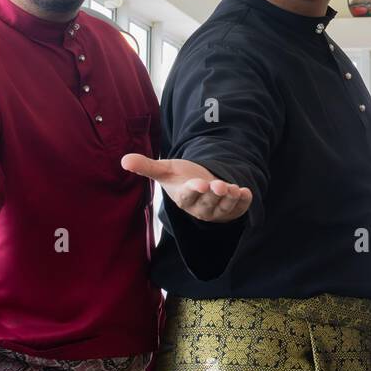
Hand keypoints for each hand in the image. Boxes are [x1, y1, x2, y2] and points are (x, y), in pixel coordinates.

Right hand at [121, 154, 251, 222]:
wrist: (201, 186)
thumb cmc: (181, 178)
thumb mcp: (165, 170)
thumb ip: (147, 167)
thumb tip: (124, 160)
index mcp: (183, 197)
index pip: (188, 196)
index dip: (194, 191)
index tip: (200, 184)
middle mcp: (200, 207)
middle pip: (207, 203)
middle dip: (214, 195)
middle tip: (220, 185)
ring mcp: (216, 210)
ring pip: (223, 208)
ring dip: (229, 199)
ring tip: (233, 188)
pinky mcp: (231, 210)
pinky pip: (238, 209)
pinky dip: (244, 202)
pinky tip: (246, 192)